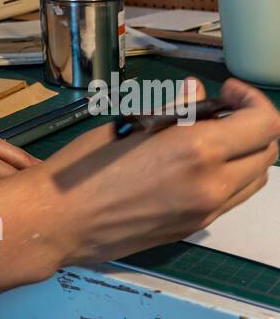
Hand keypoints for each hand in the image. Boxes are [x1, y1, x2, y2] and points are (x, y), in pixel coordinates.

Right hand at [39, 76, 279, 266]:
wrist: (59, 222)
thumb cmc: (84, 169)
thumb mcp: (129, 125)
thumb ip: (174, 110)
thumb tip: (197, 92)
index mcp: (196, 151)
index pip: (264, 124)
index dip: (253, 99)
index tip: (228, 90)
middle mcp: (212, 185)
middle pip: (267, 151)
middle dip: (252, 124)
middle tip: (220, 109)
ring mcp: (206, 212)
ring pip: (255, 178)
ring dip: (245, 152)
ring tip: (210, 135)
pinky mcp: (195, 228)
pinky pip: (232, 198)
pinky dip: (229, 174)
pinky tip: (194, 162)